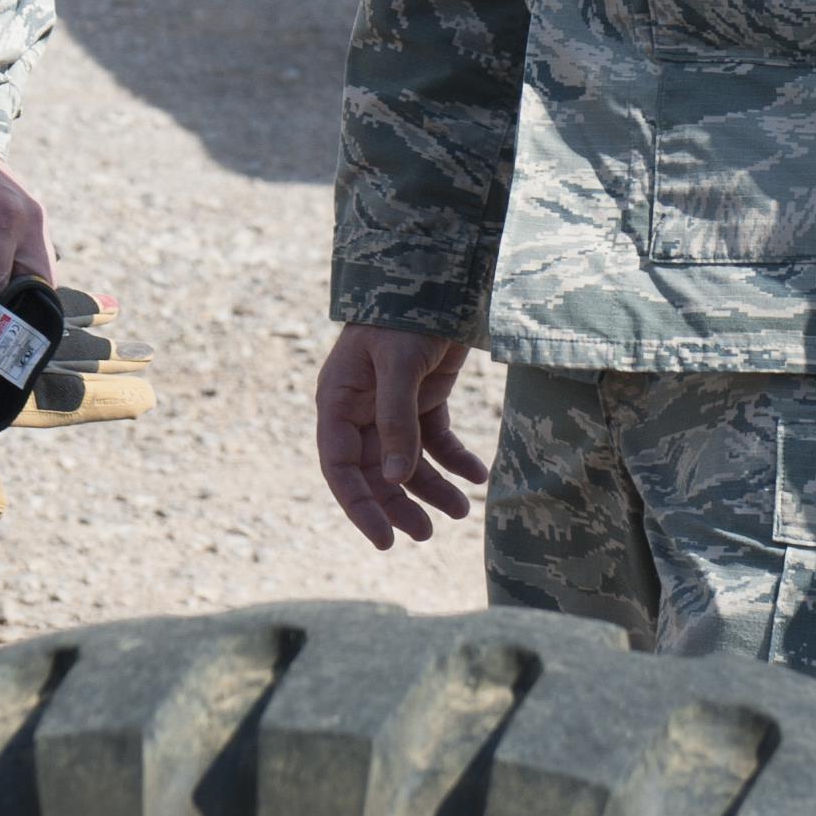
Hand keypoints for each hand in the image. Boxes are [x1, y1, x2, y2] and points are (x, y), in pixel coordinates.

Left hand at [0, 152, 53, 312]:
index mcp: (1, 220)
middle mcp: (29, 222)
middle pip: (36, 283)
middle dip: (16, 313)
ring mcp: (39, 220)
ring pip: (44, 275)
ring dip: (25, 299)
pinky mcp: (38, 220)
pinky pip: (40, 260)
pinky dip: (26, 281)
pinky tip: (5, 297)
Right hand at [315, 325, 490, 546]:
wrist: (435, 276)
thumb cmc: (403, 315)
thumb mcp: (397, 366)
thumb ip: (397, 422)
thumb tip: (396, 480)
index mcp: (338, 402)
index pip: (340, 467)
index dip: (358, 505)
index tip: (383, 539)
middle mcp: (361, 410)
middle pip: (375, 472)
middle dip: (399, 505)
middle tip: (425, 535)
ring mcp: (392, 406)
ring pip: (407, 462)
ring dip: (432, 488)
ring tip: (461, 511)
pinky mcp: (424, 399)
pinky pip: (436, 441)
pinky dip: (456, 461)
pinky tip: (478, 474)